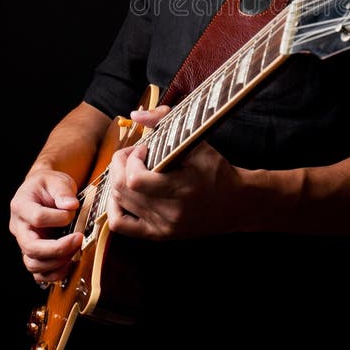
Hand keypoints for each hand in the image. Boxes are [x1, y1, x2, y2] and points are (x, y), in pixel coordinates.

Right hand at [9, 171, 82, 283]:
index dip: (58, 218)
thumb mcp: (56, 180)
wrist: (42, 190)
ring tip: (76, 249)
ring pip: (33, 264)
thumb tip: (71, 206)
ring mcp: (24, 242)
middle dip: (57, 248)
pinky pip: (39, 273)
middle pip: (31, 247)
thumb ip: (62, 191)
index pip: (37, 218)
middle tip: (78, 239)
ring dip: (57, 262)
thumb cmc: (48, 185)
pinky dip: (54, 273)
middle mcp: (19, 227)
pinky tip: (70, 263)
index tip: (73, 211)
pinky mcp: (33, 253)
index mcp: (21, 206)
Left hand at [106, 106, 246, 238]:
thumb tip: (135, 114)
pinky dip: (114, 207)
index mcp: (181, 190)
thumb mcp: (197, 143)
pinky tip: (123, 194)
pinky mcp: (158, 235)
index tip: (144, 148)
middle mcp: (169, 213)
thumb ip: (166, 122)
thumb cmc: (217, 171)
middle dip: (120, 165)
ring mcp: (162, 227)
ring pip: (117, 205)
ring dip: (117, 181)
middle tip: (133, 154)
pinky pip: (120, 225)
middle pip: (122, 190)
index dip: (132, 159)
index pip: (135, 180)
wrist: (236, 204)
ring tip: (131, 169)